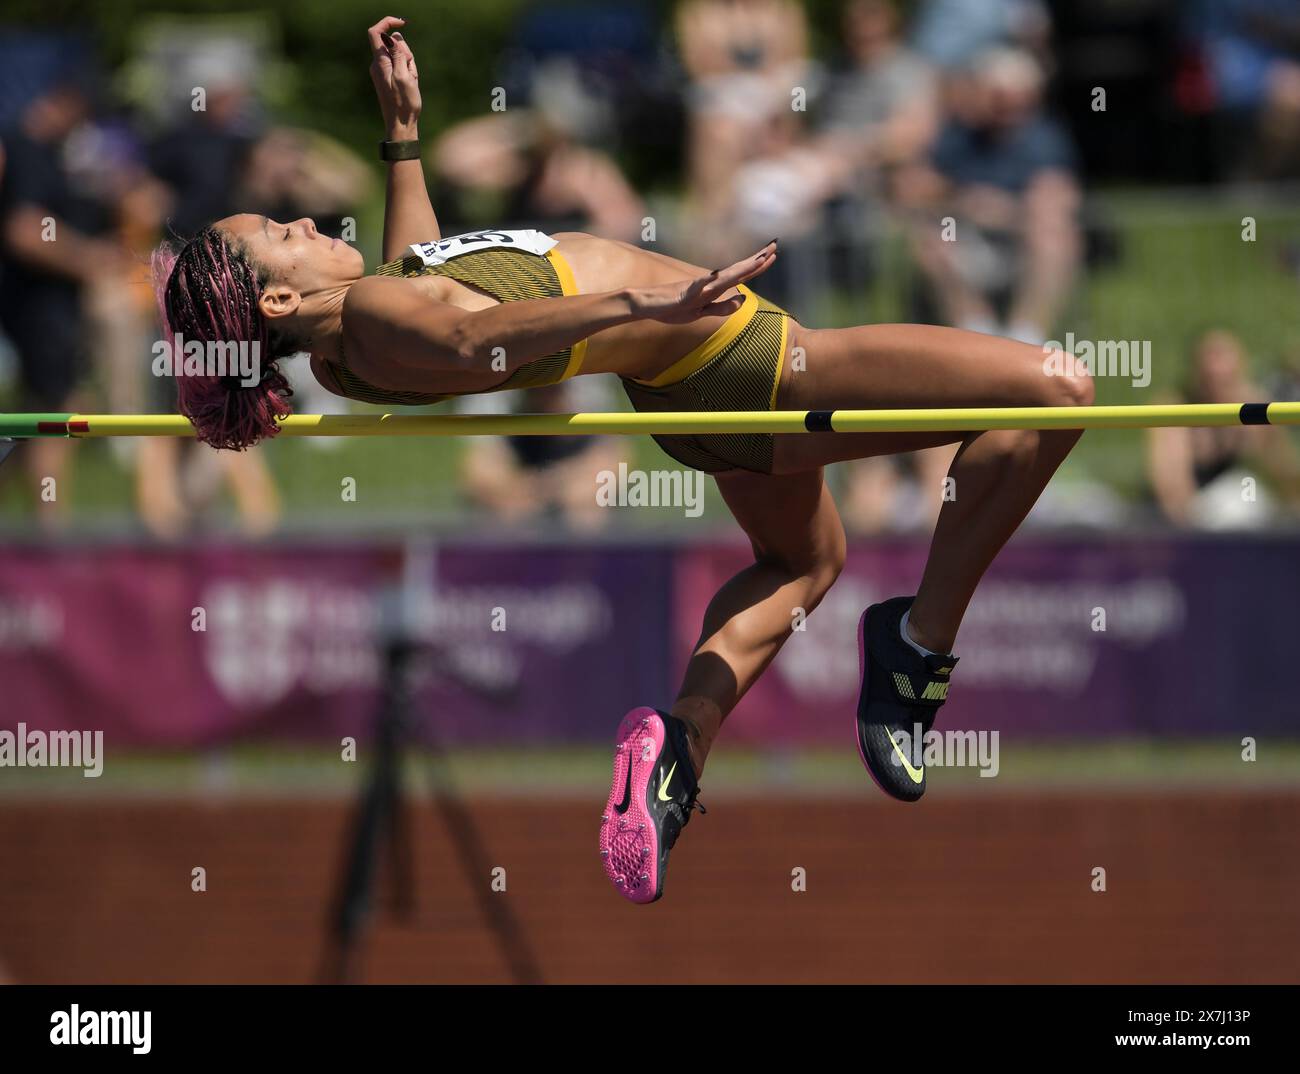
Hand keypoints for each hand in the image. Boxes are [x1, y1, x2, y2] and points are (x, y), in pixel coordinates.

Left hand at [368, 16, 421, 138]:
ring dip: (409, 64)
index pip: (376, 32)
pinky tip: (411, 85)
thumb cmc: (404, 104)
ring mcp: (383, 72)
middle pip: (392, 44)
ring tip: (412, 81)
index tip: (402, 23)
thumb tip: (392, 36)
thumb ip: (398, 54)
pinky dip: (408, 71)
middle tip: (410, 71)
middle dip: (406, 51)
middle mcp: (378, 64)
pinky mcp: (389, 78)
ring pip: (399, 55)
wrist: (401, 125)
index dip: (387, 23)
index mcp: (380, 62)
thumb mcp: (404, 76)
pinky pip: (400, 67)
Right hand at [629, 241, 776, 323]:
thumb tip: (743, 299)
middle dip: (756, 260)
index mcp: (713, 288)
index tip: (773, 254)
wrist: (646, 305)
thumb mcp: (702, 313)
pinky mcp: (682, 295)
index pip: (740, 275)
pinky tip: (717, 277)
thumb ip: (722, 308)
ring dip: (740, 270)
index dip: (757, 266)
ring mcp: (696, 288)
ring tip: (757, 261)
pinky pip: (696, 289)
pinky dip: (707, 283)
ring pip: (722, 278)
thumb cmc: (673, 307)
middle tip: (775, 246)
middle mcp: (708, 284)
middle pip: (736, 271)